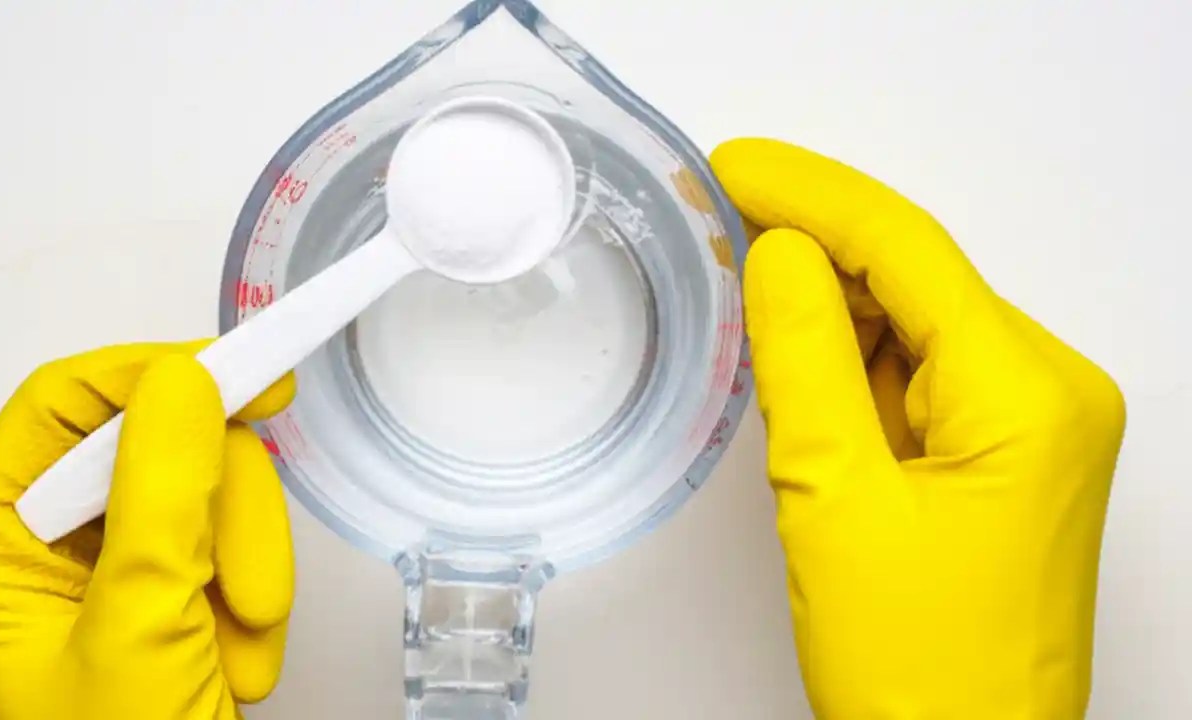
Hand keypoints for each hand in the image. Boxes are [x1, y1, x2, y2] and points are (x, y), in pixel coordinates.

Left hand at [0, 342, 295, 719]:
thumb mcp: (139, 626)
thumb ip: (160, 495)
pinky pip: (239, 545)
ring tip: (238, 650)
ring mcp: (118, 572)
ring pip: (212, 498)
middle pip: (157, 451)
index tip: (242, 376)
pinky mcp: (177, 593)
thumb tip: (183, 381)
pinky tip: (238, 662)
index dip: (151, 378)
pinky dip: (258, 600)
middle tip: (246, 591)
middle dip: (223, 520)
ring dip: (250, 571)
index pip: (64, 406)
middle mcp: (49, 549)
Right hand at [710, 140, 1124, 717]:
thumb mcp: (835, 502)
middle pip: (913, 278)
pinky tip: (790, 351)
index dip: (811, 195)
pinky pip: (914, 374)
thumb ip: (804, 361)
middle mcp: (1047, 395)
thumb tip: (779, 255)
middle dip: (811, 245)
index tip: (732, 166)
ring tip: (735, 283)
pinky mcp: (999, 453)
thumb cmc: (919, 671)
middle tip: (715, 216)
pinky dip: (847, 358)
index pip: (907, 251)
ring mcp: (1029, 425)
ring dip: (824, 304)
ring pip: (909, 324)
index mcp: (1028, 396)